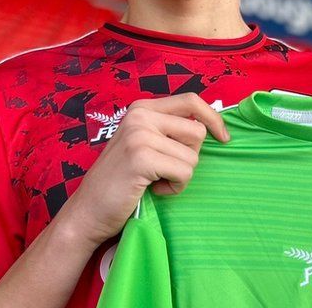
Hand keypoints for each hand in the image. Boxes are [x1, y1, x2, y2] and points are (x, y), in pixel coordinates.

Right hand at [53, 93, 229, 249]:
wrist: (88, 210)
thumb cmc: (121, 180)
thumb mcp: (144, 143)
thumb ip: (169, 130)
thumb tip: (210, 126)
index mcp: (142, 108)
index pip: (192, 100)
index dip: (213, 118)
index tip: (224, 138)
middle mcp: (141, 115)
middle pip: (198, 132)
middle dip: (190, 157)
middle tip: (165, 169)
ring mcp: (140, 135)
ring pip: (193, 156)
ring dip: (181, 176)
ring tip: (155, 181)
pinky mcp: (142, 158)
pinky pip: (184, 173)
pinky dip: (175, 188)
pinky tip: (153, 189)